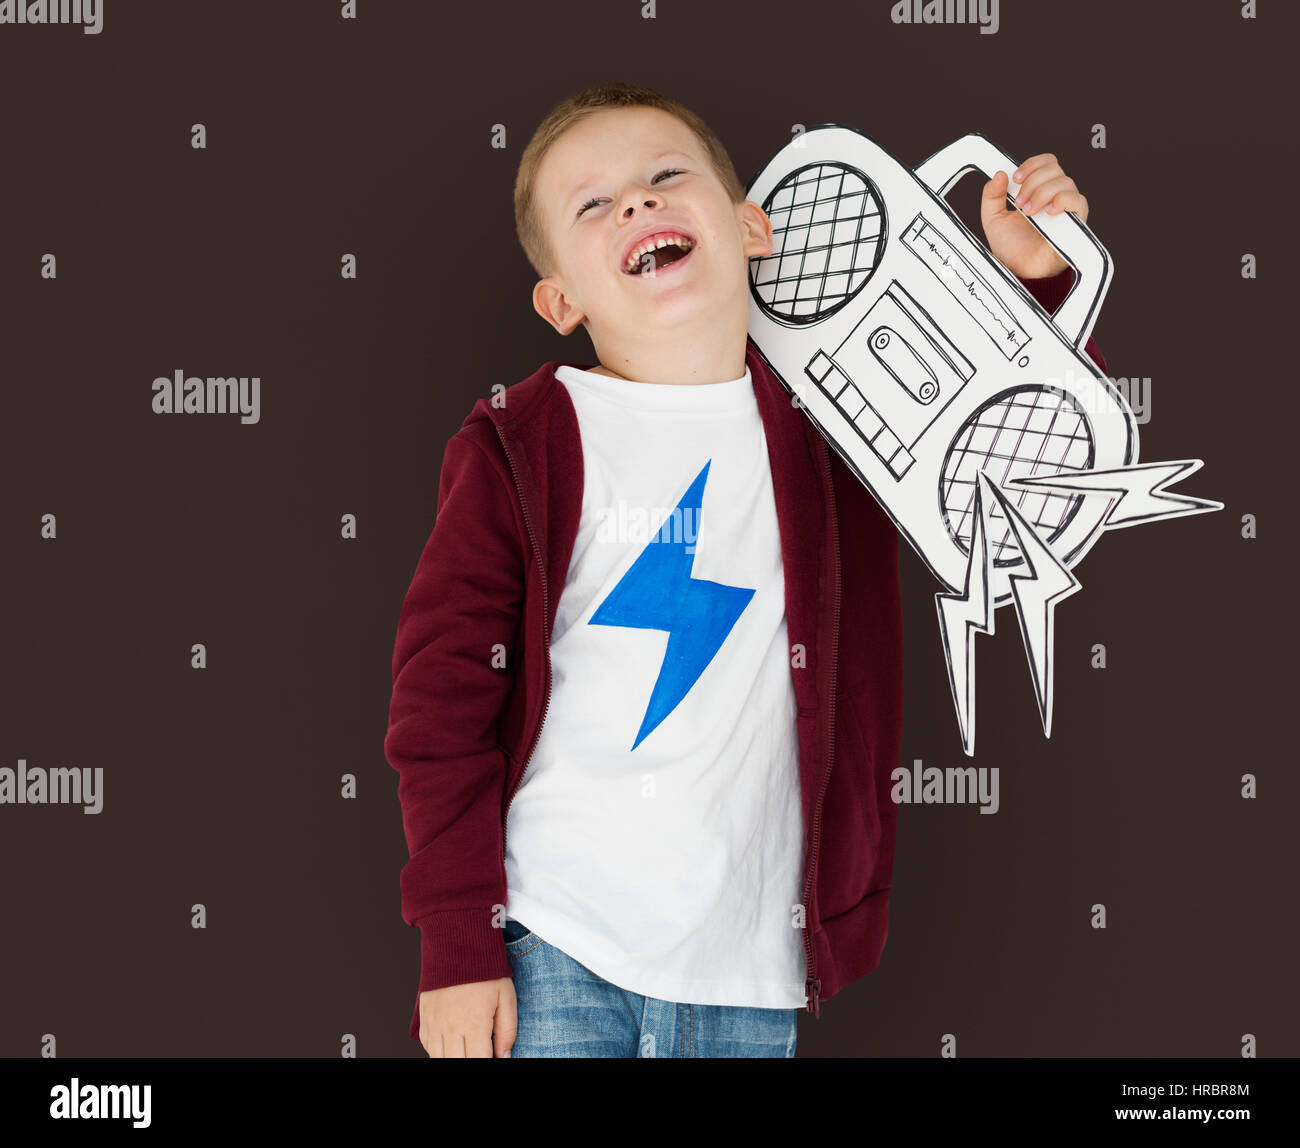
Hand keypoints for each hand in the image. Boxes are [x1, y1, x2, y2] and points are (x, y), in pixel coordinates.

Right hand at [418, 978, 516, 1057]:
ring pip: (440, 1059)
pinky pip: (429, 1048)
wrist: (456, 946)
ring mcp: (435, 1026)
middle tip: (480, 1049)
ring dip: (454, 1058)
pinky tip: (453, 1044)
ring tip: (467, 1048)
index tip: (492, 1055)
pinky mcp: (425, 1021)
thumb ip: (507, 1030)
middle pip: (458, 1063)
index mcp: (474, 1024)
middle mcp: (451, 1029)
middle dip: (471, 1059)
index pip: (479, 1061)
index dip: (488, 1062)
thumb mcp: (506, 997)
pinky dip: (440, 1051)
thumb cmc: (485, 971)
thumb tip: (504, 1057)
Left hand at [980, 152, 1089, 279]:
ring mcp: (1066, 208)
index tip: (1015, 179)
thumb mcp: (993, 219)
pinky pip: (1078, 201)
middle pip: (1055, 169)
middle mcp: (1055, 196)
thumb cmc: (1012, 248)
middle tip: (1019, 203)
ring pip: (1065, 182)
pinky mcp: (1075, 223)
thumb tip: (998, 174)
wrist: (1019, 271)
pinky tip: (1046, 213)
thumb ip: (991, 196)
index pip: (1046, 163)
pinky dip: (1062, 201)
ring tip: (1028, 212)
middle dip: (1033, 182)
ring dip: (1042, 193)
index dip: (1032, 165)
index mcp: (1039, 190)